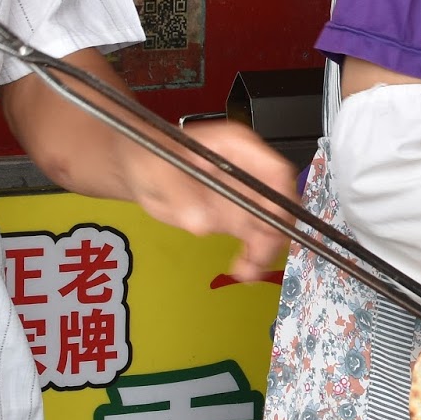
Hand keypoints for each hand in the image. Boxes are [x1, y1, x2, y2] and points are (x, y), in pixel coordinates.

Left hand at [125, 119, 296, 280]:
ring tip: (247, 271)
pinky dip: (252, 258)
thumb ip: (180, 195)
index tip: (274, 220)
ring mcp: (243, 197)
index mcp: (237, 148)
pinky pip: (254, 241)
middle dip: (275, 230)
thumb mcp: (159, 168)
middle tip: (259, 254)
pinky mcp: (234, 219)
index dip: (280, 196)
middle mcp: (248, 173)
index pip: (274, 170)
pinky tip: (242, 271)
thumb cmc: (150, 154)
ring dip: (265, 251)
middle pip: (278, 202)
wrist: (140, 171)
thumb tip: (201, 224)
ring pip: (270, 227)